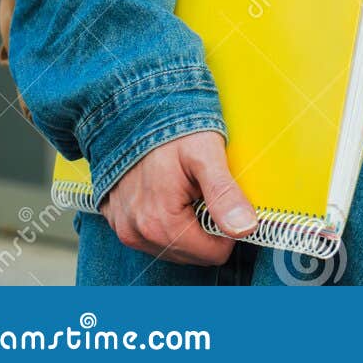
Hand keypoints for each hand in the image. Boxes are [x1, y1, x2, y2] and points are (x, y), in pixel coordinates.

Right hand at [100, 130, 256, 265]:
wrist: (133, 108)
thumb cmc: (172, 128)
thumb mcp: (206, 154)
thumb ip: (225, 194)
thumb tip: (246, 228)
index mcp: (160, 223)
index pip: (212, 254)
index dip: (226, 230)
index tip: (224, 201)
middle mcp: (137, 233)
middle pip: (192, 254)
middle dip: (204, 226)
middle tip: (202, 189)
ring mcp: (124, 228)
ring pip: (172, 247)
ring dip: (184, 224)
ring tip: (184, 188)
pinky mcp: (116, 220)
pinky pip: (150, 236)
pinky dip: (163, 220)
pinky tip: (166, 192)